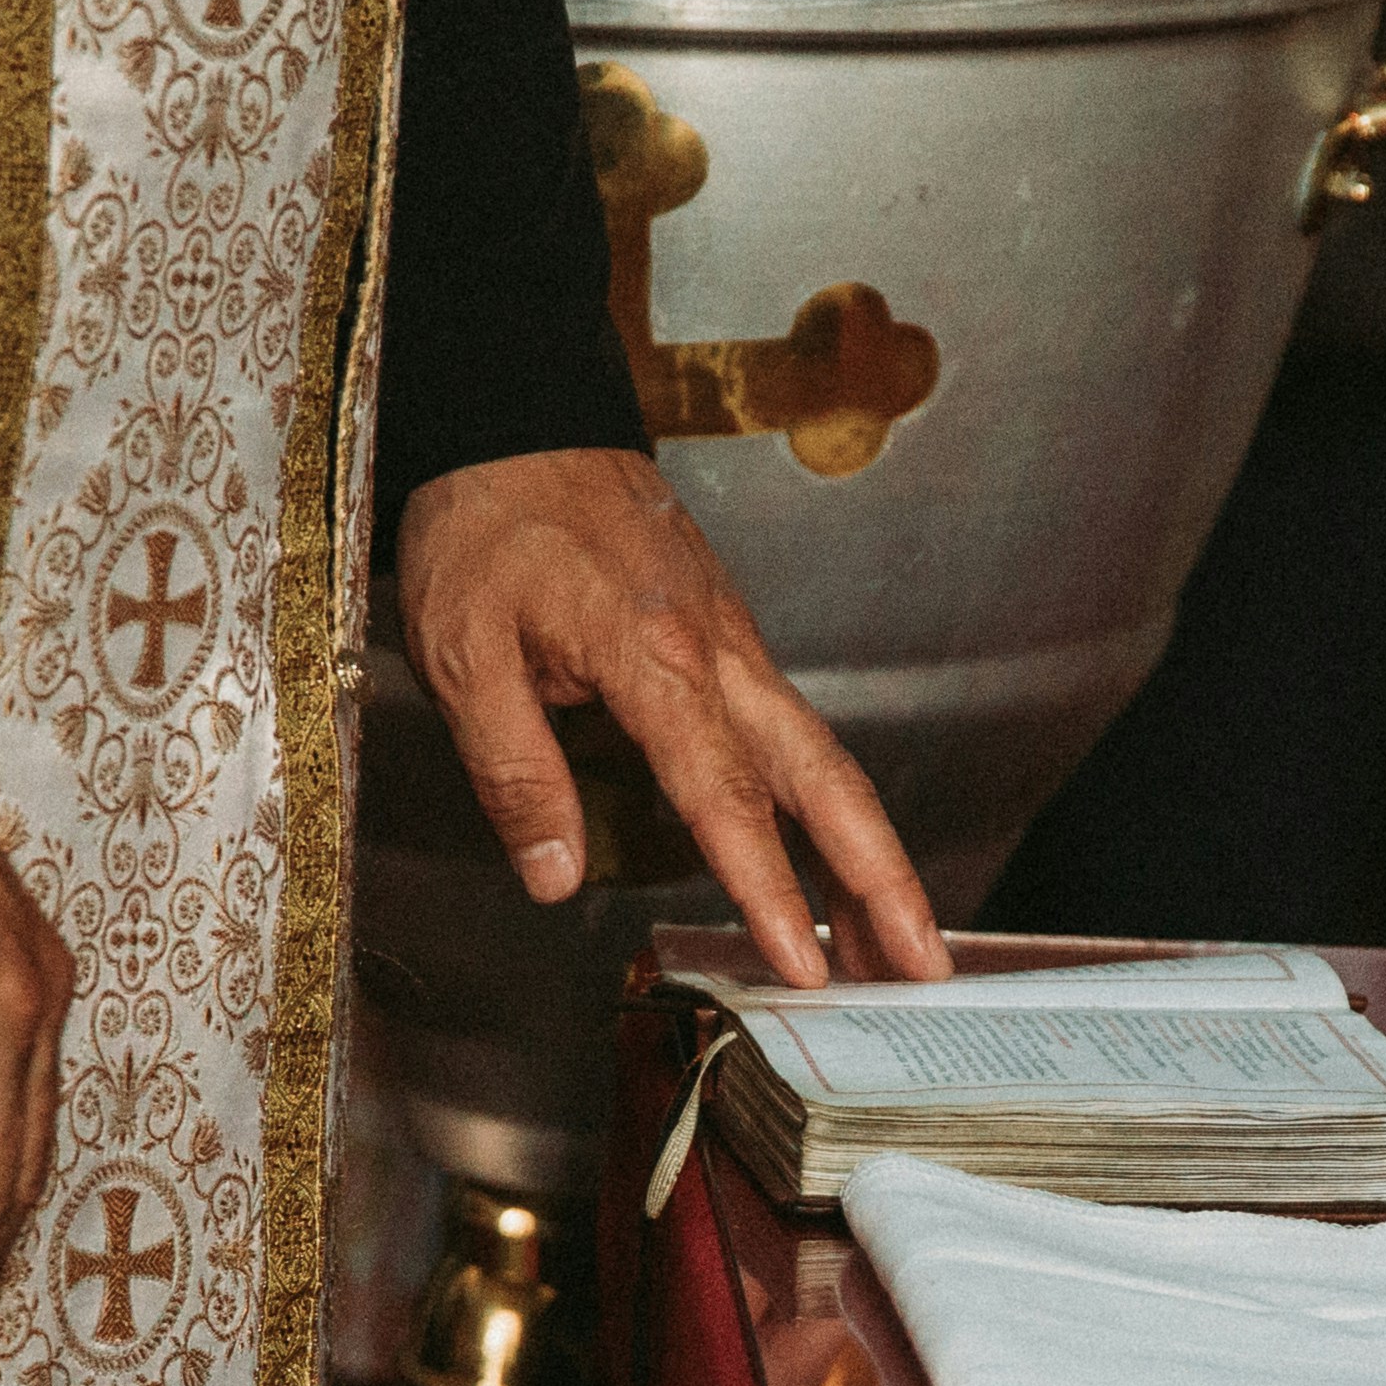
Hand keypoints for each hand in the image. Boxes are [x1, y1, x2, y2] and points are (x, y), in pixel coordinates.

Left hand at [399, 442, 947, 987]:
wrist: (518, 420)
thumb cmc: (487, 522)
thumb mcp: (462, 654)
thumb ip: (514, 771)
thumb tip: (554, 875)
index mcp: (657, 658)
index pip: (728, 798)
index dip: (770, 890)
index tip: (802, 964)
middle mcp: (719, 651)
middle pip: (825, 781)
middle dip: (882, 879)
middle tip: (923, 964)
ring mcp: (733, 642)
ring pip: (822, 759)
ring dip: (866, 854)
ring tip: (896, 939)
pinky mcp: (727, 637)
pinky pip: (794, 734)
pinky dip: (827, 806)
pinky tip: (830, 853)